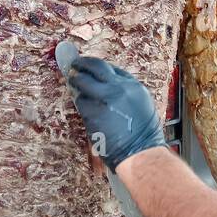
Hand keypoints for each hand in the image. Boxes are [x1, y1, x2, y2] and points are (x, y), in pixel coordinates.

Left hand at [64, 56, 165, 170]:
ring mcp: (105, 99)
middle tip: (75, 65)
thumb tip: (109, 88)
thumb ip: (126, 94)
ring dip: (77, 84)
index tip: (91, 68)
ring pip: (83, 83)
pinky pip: (81, 102)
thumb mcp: (142, 107)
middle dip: (83, 64)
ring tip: (73, 84)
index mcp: (134, 87)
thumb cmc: (143, 137)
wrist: (140, 153)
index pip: (113, 69)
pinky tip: (85, 109)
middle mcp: (119, 88)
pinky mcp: (93, 112)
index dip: (100, 68)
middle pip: (96, 67)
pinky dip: (81, 104)